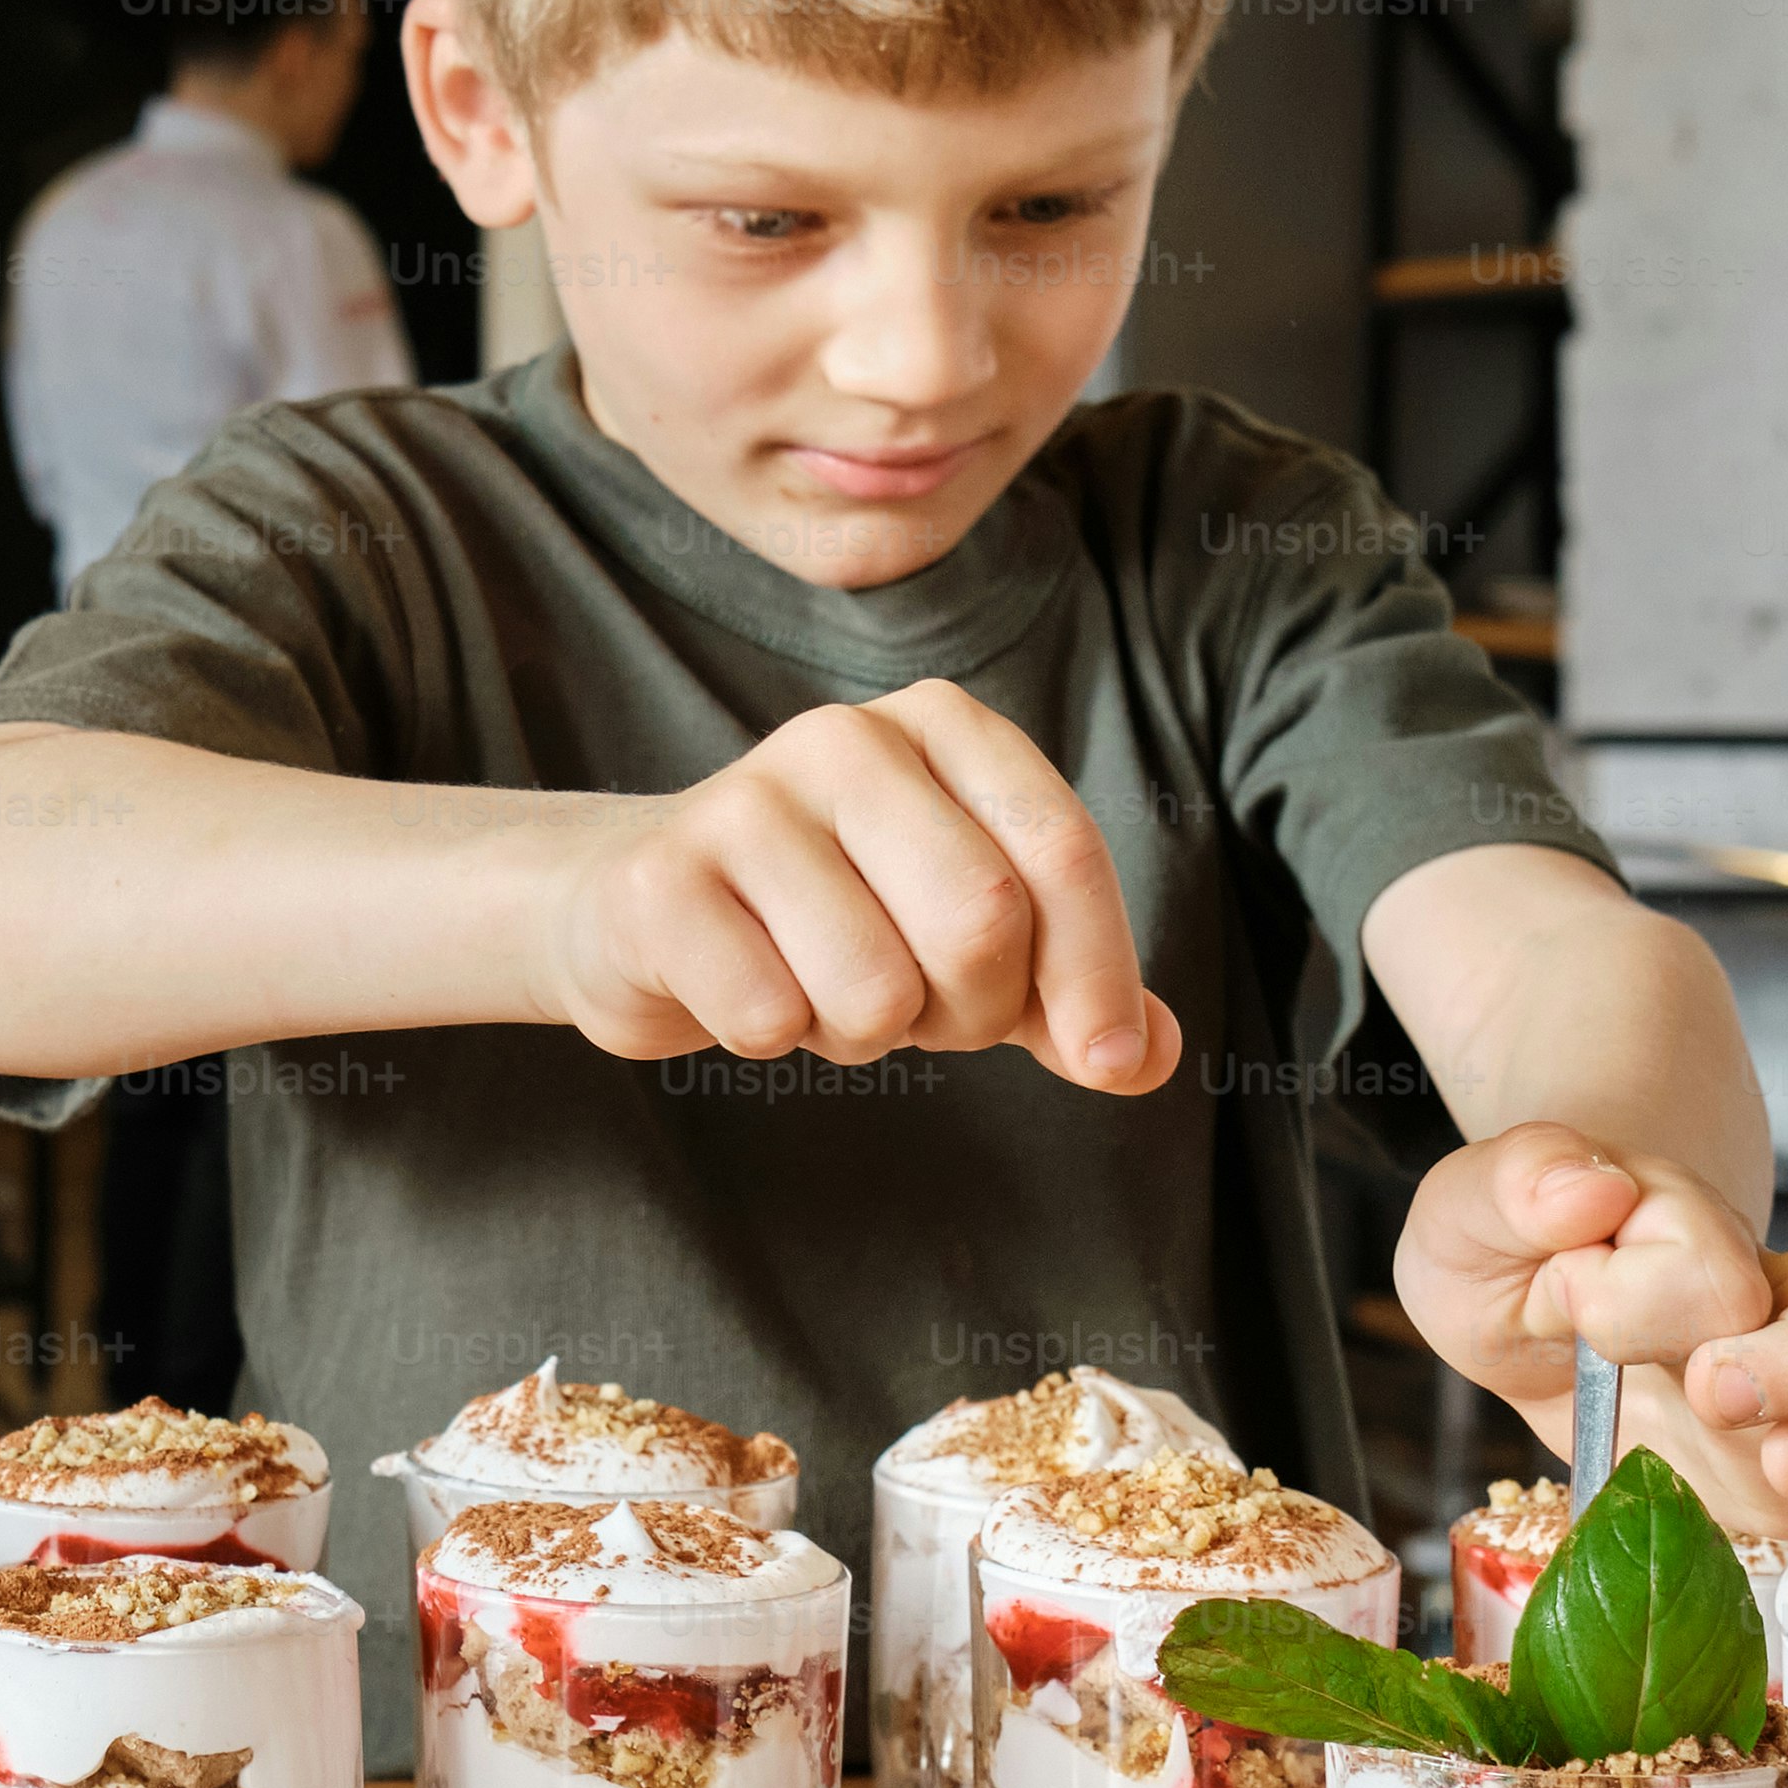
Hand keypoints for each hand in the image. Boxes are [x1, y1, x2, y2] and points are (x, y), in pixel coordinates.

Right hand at [540, 683, 1181, 1090]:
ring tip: (820, 989)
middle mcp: (847, 738)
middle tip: (921, 1009)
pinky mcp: (663, 881)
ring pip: (876, 990)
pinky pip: (771, 1019)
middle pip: (981, 922)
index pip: (1062, 854)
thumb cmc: (830, 916)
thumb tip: (1150, 1056)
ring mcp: (745, 801)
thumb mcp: (960, 935)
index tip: (1109, 1060)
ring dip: (861, 1034)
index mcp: (942, 726)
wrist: (637, 909)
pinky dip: (772, 1039)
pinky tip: (746, 991)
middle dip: (969, 1011)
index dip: (1097, 975)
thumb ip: (1063, 987)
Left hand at [1400, 1122, 1787, 1537]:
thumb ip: (1518, 1183)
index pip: (1712, 1256)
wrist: (1543, 1315)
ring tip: (1787, 1467)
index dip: (1650, 1296)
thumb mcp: (1471, 1212)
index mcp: (1695, 1230)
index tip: (1573, 1305)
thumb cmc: (1520, 1260)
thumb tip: (1591, 1194)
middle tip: (1714, 1397)